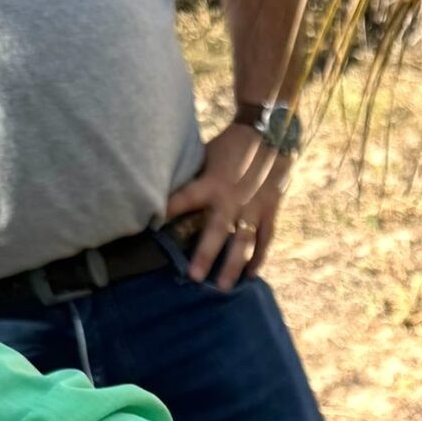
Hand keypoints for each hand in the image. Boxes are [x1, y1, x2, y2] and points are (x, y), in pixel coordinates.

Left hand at [166, 122, 291, 287]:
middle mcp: (232, 200)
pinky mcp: (269, 212)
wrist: (270, 133)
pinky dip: (258, 259)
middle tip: (194, 277)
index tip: (152, 227)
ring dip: (234, 266)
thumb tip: (167, 187)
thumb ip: (194, 177)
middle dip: (205, 254)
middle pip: (217, 232)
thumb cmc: (231, 145)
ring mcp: (253, 209)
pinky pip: (264, 240)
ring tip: (225, 287)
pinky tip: (250, 276)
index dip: (169, 211)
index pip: (185, 199)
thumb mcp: (207, 155)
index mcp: (212, 183)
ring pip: (243, 243)